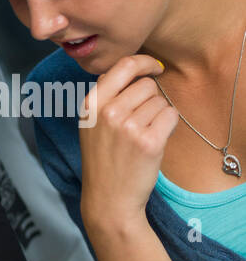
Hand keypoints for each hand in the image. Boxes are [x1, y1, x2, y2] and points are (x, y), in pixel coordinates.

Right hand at [78, 55, 178, 234]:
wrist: (108, 199)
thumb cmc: (103, 160)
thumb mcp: (90, 125)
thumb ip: (105, 97)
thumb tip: (129, 68)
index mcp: (90, 105)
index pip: (123, 66)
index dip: (145, 62)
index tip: (155, 68)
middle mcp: (107, 112)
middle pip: (146, 84)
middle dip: (150, 98)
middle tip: (141, 120)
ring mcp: (128, 126)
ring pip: (160, 100)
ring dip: (158, 115)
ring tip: (142, 135)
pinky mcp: (148, 141)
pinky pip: (171, 115)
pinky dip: (168, 126)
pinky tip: (154, 141)